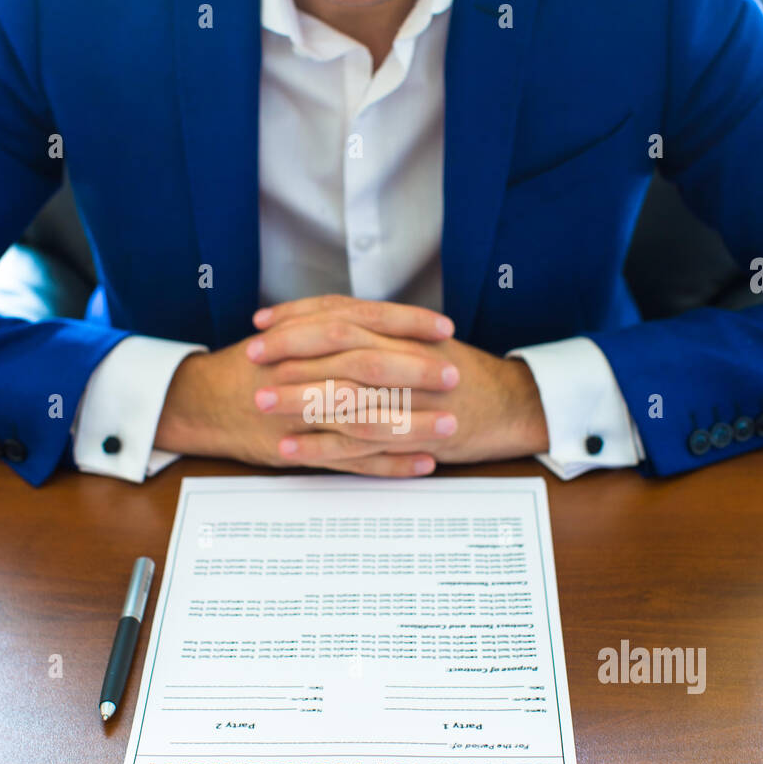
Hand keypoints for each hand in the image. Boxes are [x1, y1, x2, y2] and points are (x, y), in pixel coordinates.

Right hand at [153, 310, 454, 475]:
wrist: (204, 401)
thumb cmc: (252, 367)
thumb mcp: (291, 334)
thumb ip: (334, 326)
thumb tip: (386, 319)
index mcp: (307, 337)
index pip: (365, 321)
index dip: (407, 323)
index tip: (444, 328)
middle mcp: (306, 371)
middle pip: (368, 367)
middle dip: (416, 371)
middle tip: (453, 374)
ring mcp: (304, 413)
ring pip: (365, 417)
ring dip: (412, 422)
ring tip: (451, 425)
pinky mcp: (302, 448)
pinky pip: (351, 460)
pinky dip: (389, 463)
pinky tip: (422, 463)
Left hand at [248, 295, 549, 465]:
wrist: (511, 406)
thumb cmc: (466, 374)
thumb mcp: (423, 341)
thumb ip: (382, 332)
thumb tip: (334, 324)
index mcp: (401, 332)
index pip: (341, 315)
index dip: (298, 317)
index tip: (262, 323)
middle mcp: (402, 358)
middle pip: (336, 348)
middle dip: (288, 352)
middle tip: (251, 357)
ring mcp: (405, 398)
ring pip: (342, 394)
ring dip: (297, 398)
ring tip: (261, 401)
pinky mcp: (407, 436)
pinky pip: (357, 443)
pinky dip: (320, 446)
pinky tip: (288, 448)